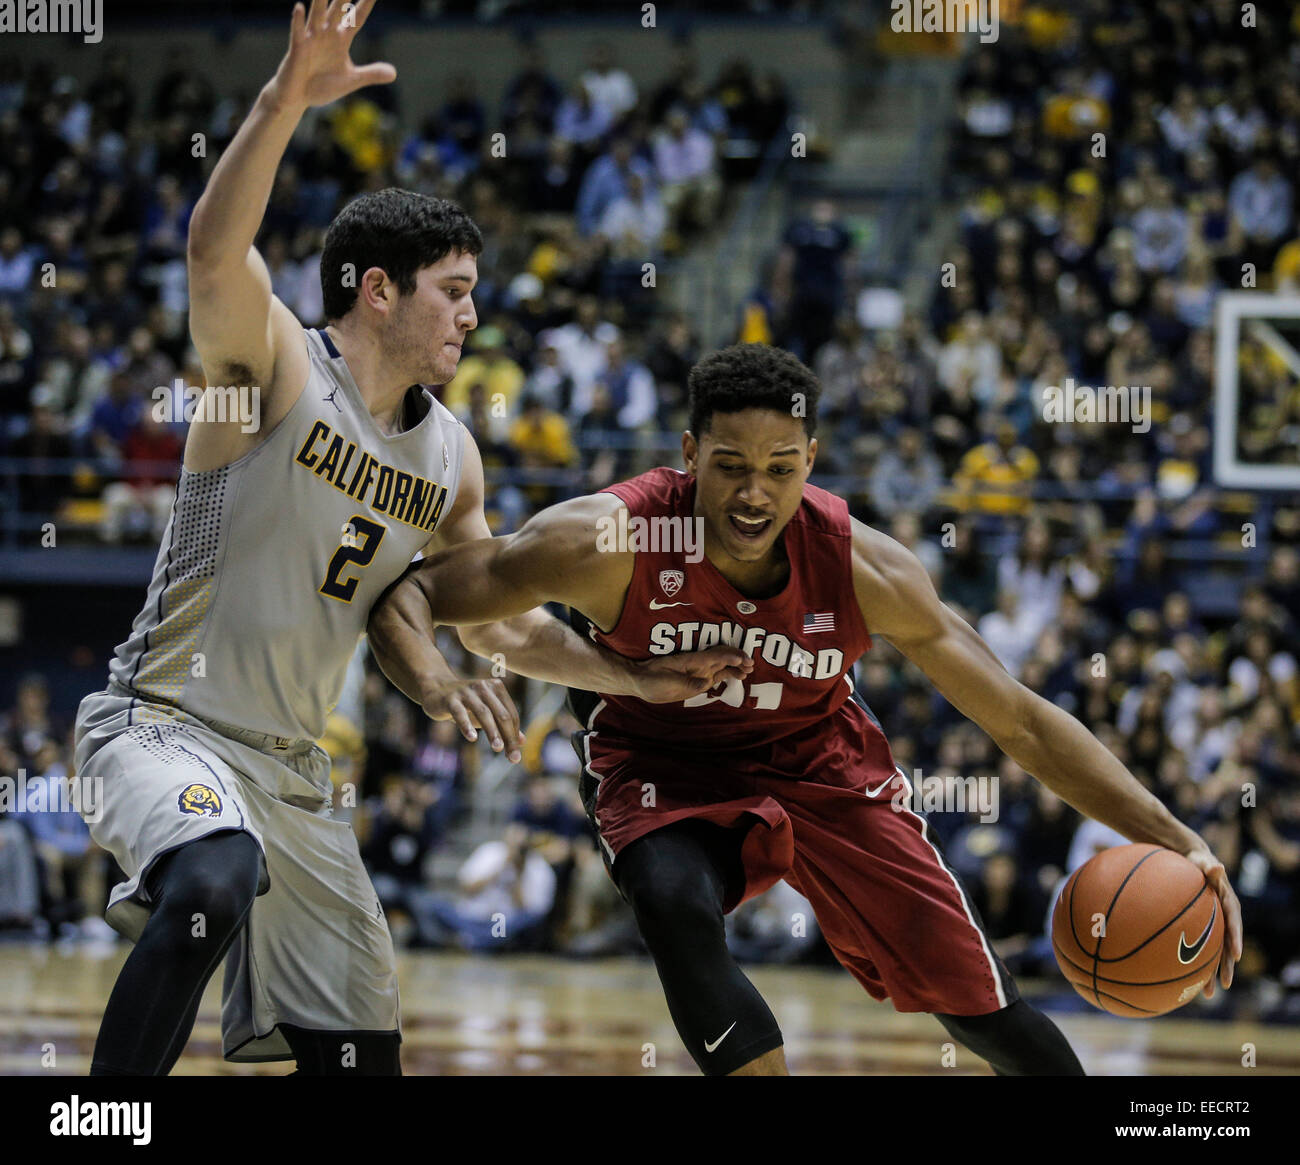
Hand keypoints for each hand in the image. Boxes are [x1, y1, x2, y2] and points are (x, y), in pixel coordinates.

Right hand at [269, 0, 395, 113]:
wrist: (298, 97)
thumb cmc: (322, 86)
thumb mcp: (351, 80)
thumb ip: (371, 74)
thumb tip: (394, 73)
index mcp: (341, 39)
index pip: (357, 17)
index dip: (366, 3)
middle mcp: (326, 33)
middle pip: (338, 8)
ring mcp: (311, 39)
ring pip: (317, 14)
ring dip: (320, 1)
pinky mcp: (297, 49)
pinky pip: (297, 32)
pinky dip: (298, 21)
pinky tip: (300, 7)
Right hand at [420, 677, 522, 763]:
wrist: (436, 689)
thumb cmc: (466, 704)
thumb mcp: (487, 712)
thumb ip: (503, 725)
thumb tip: (523, 742)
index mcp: (496, 688)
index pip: (511, 714)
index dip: (514, 735)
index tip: (515, 755)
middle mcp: (483, 687)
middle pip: (501, 714)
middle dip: (508, 737)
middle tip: (513, 757)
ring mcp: (466, 692)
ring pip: (484, 713)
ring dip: (492, 731)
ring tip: (498, 748)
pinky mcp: (450, 699)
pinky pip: (460, 713)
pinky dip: (467, 726)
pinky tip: (472, 738)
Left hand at [630, 646, 754, 702]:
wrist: (639, 681)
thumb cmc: (650, 680)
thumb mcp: (666, 684)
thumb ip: (687, 683)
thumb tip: (707, 683)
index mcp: (690, 661)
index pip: (714, 656)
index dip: (730, 656)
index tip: (744, 659)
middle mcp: (697, 664)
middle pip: (721, 658)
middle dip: (737, 659)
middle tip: (751, 664)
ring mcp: (697, 671)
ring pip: (721, 665)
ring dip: (735, 666)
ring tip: (748, 671)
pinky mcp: (696, 679)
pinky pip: (715, 674)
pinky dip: (728, 674)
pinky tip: (737, 677)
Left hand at [1183, 842, 1243, 993]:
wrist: (1190, 862)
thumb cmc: (1195, 860)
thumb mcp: (1202, 860)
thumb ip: (1208, 865)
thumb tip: (1218, 866)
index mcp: (1228, 903)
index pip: (1234, 922)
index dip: (1236, 938)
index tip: (1236, 954)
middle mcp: (1224, 918)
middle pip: (1227, 946)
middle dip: (1226, 967)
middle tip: (1224, 985)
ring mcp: (1213, 926)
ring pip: (1214, 953)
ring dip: (1212, 973)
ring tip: (1209, 993)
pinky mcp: (1201, 929)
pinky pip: (1199, 948)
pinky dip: (1194, 963)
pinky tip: (1185, 979)